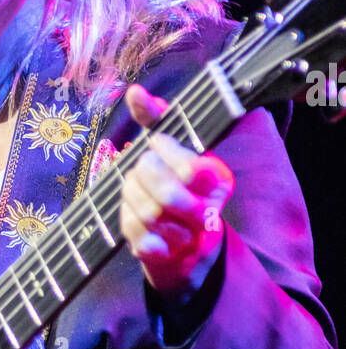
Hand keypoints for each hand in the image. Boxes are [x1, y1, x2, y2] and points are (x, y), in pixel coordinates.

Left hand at [122, 84, 234, 301]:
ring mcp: (188, 238)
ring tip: (132, 187)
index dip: (164, 151)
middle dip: (142, 176)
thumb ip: (157, 118)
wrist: (187, 241)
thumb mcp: (173, 147)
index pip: (190, 169)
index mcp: (218, 180)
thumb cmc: (177, 181)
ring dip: (131, 197)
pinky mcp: (166, 257)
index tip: (155, 144)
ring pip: (150, 216)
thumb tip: (134, 91)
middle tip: (139, 168)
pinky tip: (132, 215)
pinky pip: (141, 242)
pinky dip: (129, 225)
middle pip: (167, 195)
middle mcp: (208, 211)